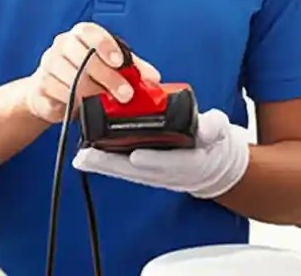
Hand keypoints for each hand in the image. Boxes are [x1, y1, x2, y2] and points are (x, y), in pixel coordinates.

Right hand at [23, 22, 160, 123]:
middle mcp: (62, 45)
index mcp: (81, 34)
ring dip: (92, 93)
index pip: (90, 32)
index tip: (119, 63)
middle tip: (125, 95)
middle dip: (107, 78)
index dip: (105, 46)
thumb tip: (153, 78)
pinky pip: (58, 94)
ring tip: (105, 102)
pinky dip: (73, 102)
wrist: (49, 91)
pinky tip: (81, 106)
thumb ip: (133, 68)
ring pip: (70, 78)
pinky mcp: (40, 85)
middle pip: (83, 58)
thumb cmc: (84, 73)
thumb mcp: (111, 66)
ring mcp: (48, 64)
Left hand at [71, 109, 250, 198]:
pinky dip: (103, 163)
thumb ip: (212, 128)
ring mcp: (153, 172)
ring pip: (125, 170)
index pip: (170, 164)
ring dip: (102, 164)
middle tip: (88, 156)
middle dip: (112, 163)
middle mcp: (167, 172)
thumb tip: (204, 127)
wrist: (212, 164)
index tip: (135, 156)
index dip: (153, 161)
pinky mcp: (142, 168)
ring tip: (81, 156)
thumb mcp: (218, 132)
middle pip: (137, 170)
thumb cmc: (212, 145)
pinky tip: (85, 156)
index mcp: (189, 162)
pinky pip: (121, 167)